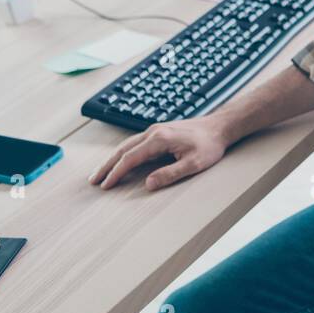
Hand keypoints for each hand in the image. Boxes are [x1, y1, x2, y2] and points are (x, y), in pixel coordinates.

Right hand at [88, 115, 232, 190]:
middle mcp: (153, 132)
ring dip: (112, 159)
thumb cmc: (209, 145)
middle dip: (106, 166)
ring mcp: (155, 130)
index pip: (130, 158)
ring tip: (101, 173)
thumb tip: (148, 185)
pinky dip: (123, 154)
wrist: (219, 127)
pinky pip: (134, 143)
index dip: (116, 173)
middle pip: (122, 150)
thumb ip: (171, 174)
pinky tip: (119, 161)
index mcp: (159, 139)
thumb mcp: (194, 164)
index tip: (106, 186)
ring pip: (126, 145)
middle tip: (94, 181)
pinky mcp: (158, 132)